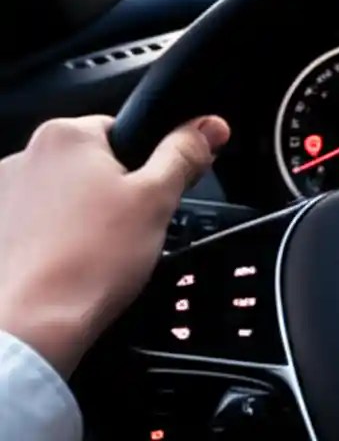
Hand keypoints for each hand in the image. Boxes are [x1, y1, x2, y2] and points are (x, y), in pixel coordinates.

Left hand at [0, 115, 229, 376]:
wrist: (35, 323)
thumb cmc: (92, 260)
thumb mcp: (158, 199)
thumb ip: (185, 154)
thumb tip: (208, 126)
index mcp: (66, 135)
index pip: (123, 130)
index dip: (148, 165)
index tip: (154, 195)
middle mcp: (25, 155)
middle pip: (92, 164)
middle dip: (115, 192)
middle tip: (131, 228)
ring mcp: (3, 194)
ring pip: (65, 195)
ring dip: (84, 215)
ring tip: (98, 252)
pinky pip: (38, 223)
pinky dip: (56, 238)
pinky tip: (71, 262)